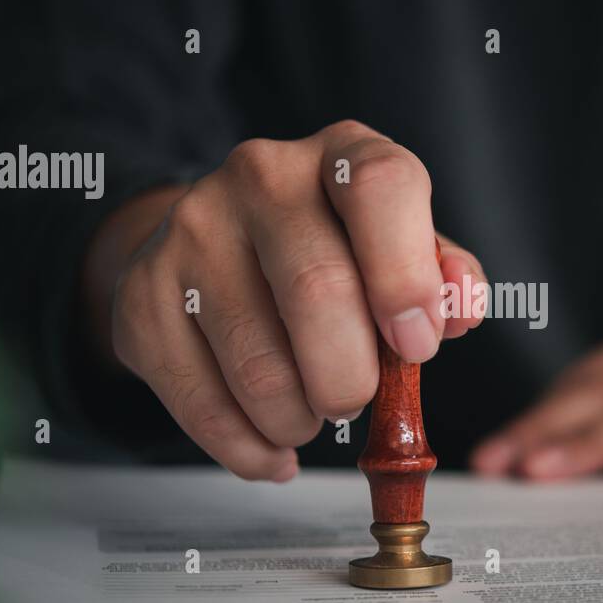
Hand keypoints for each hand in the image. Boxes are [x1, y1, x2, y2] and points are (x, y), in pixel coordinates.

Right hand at [81, 121, 484, 481]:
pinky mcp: (143, 297)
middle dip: (351, 377)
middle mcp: (261, 177)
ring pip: (260, 366)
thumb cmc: (331, 250)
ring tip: (310, 417)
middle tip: (354, 400)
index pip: (382, 186)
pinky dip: (250, 448)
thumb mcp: (399, 247)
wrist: (214, 243)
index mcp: (342, 154)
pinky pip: (203, 405)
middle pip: (318, 290)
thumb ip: (441, 278)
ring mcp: (191, 232)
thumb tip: (459, 313)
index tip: (417, 346)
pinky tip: (271, 448)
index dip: (406, 278)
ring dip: (300, 421)